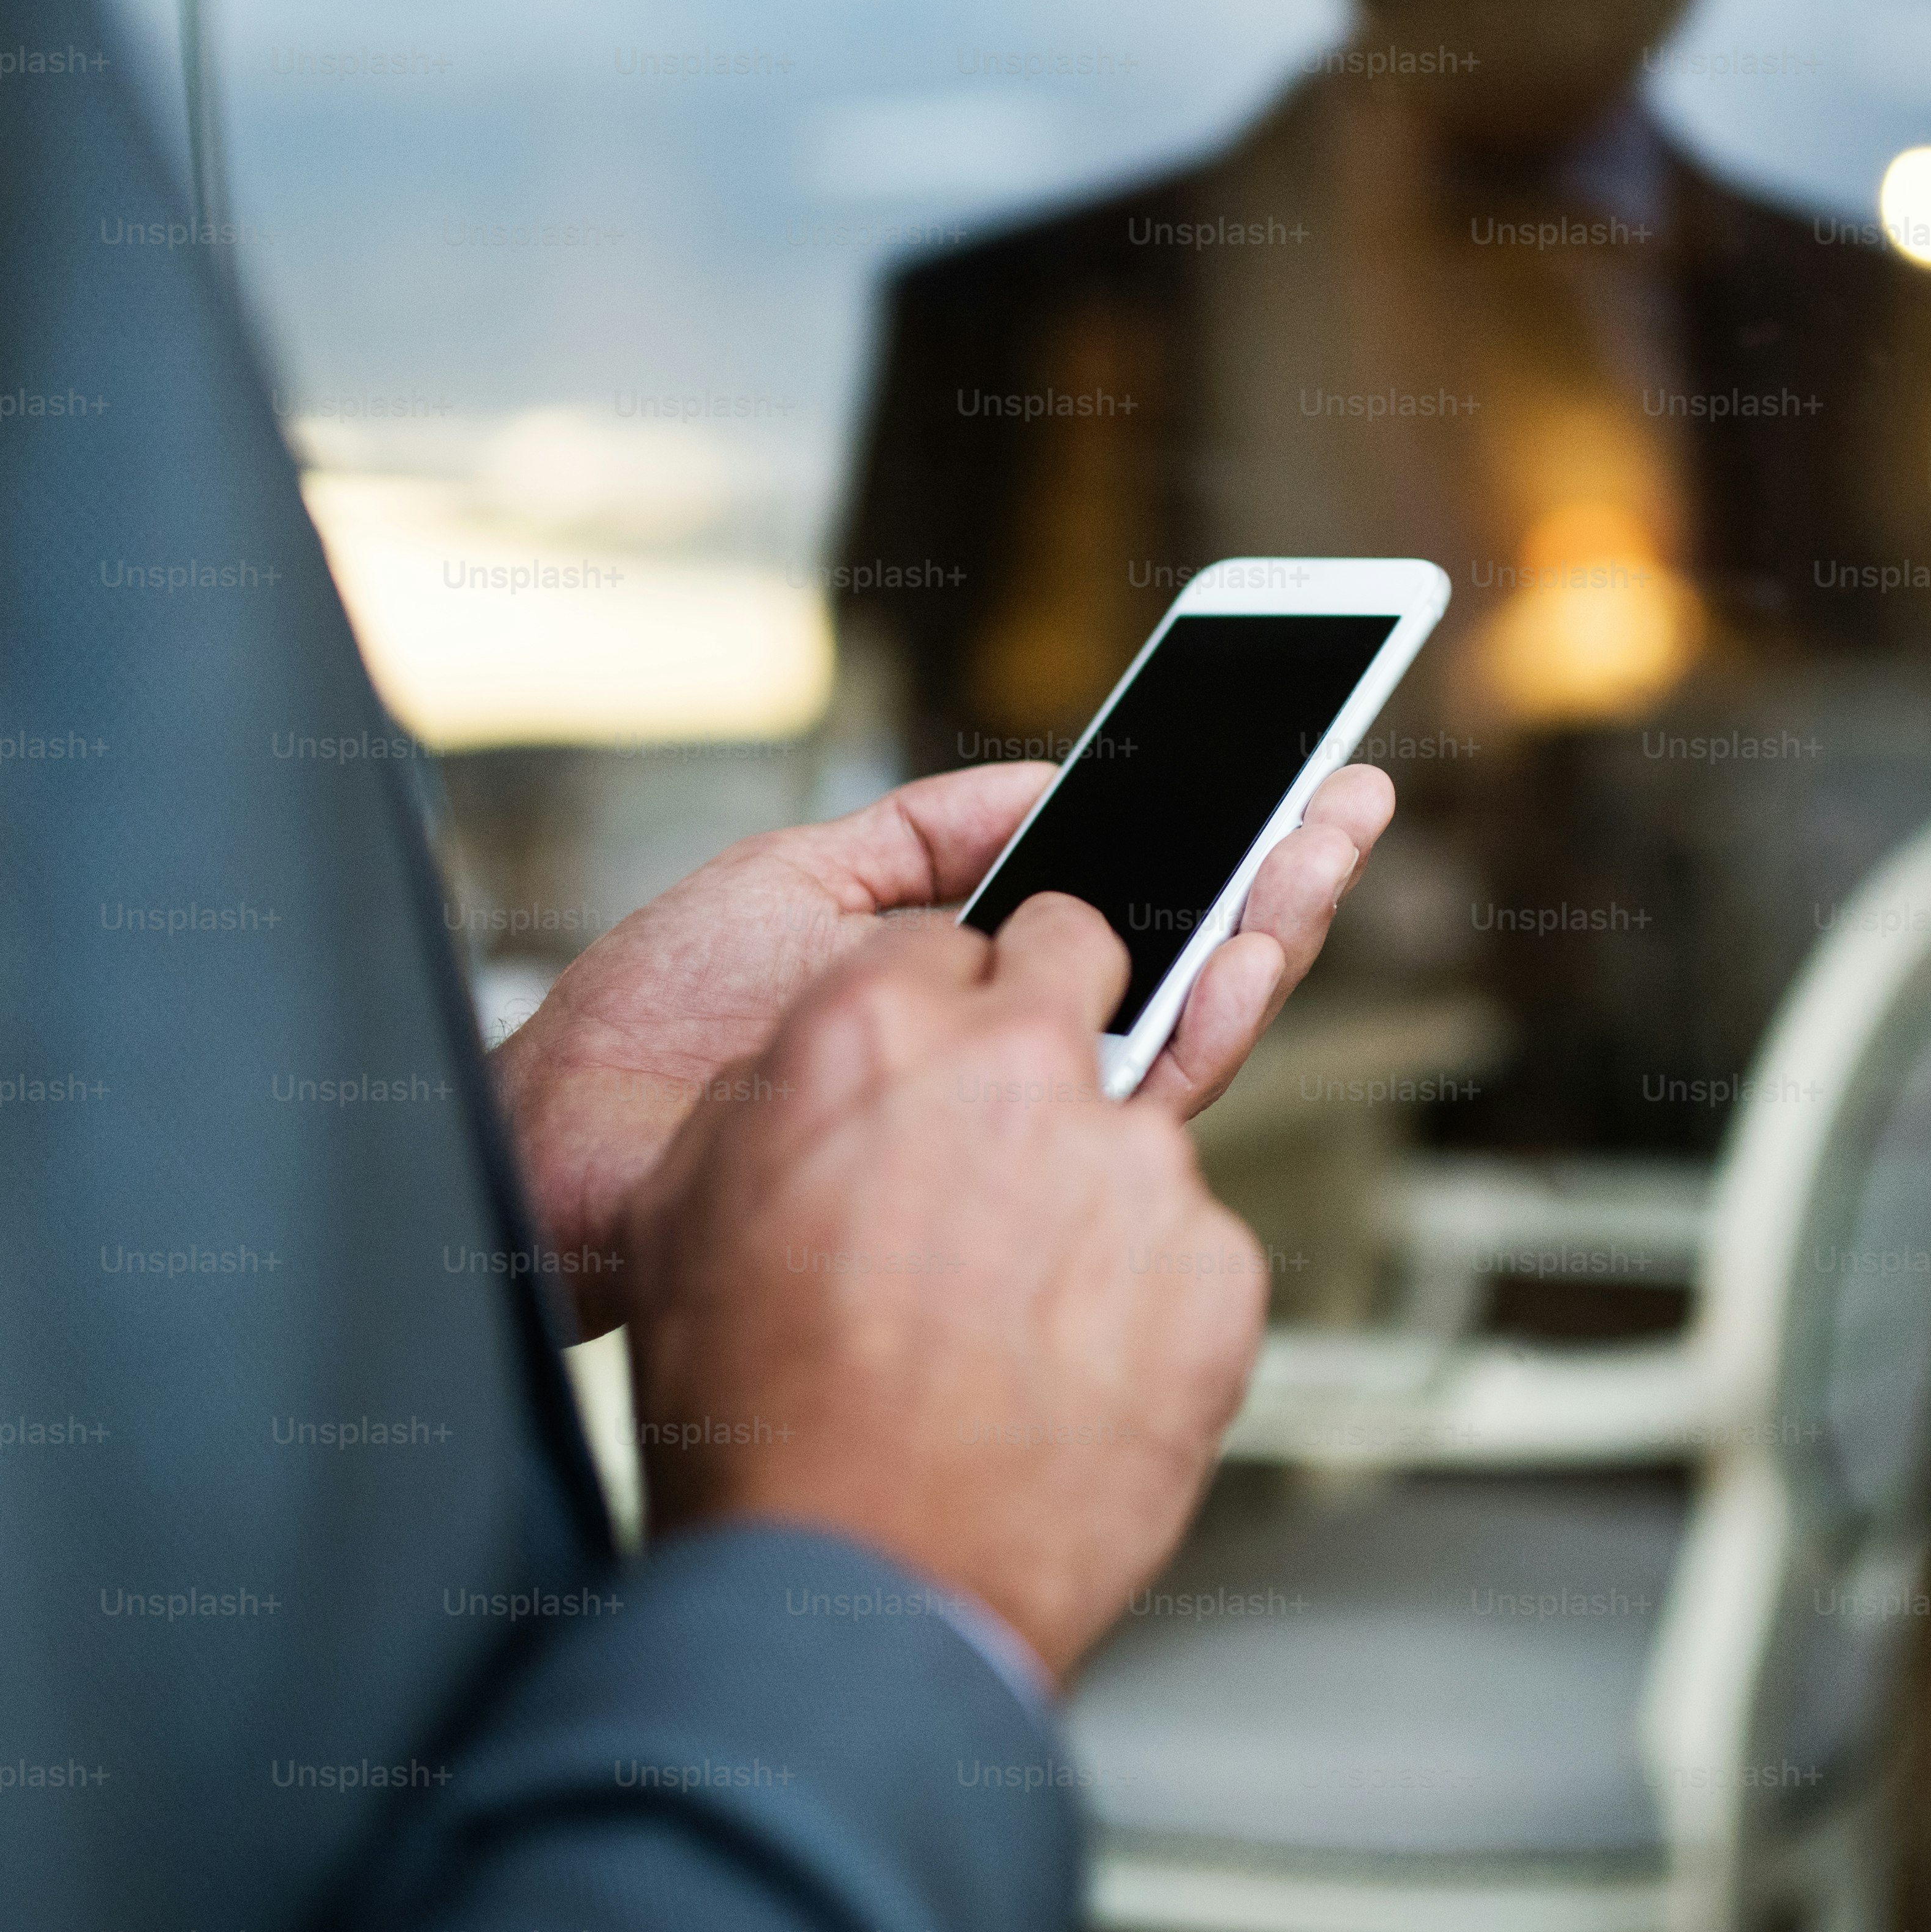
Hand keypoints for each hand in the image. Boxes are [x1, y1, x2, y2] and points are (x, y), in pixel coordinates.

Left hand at [491, 762, 1393, 1335]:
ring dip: (1272, 927)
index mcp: (967, 978)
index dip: (1200, 840)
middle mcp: (1009, 1051)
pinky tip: (1253, 946)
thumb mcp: (807, 875)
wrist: (574, 1144)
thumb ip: (943, 834)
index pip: (1118, 903)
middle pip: (1180, 957)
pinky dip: (1206, 1018)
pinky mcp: (1004, 1169)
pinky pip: (1133, 1094)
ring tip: (1339, 836)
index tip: (1271, 762)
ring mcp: (1013, 1112)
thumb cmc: (659, 1022)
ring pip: (1187, 1021)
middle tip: (1356, 793)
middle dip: (1274, 874)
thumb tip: (1060, 775)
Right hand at [630, 896, 1267, 1680]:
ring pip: (1138, 1128)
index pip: (955, 940)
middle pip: (1085, 957)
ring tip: (1012, 1320)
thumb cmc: (764, 1420)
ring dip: (1090, 1193)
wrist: (862, 1588)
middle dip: (1061, 1010)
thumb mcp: (693, 1208)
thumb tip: (831, 1057)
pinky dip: (1145, 1299)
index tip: (951, 1052)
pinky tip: (1067, 1377)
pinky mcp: (1218, 1269)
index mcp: (880, 1033)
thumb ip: (780, 1090)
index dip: (950, 1000)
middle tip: (1016, 1120)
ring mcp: (1138, 1169)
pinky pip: (1188, 1250)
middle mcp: (1024, 1073)